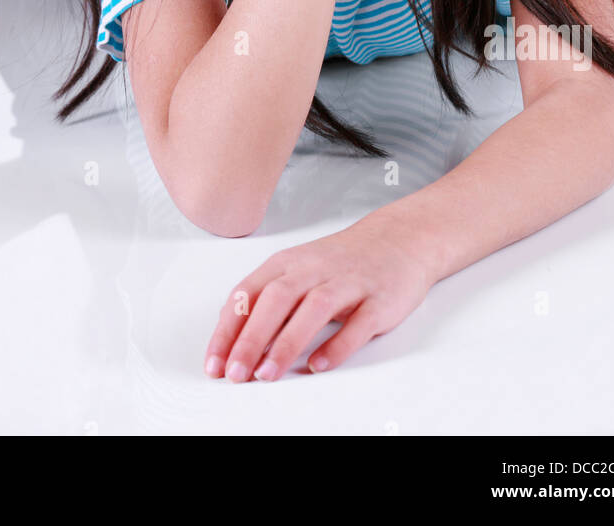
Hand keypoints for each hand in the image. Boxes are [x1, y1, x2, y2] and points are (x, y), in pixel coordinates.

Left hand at [203, 219, 431, 381]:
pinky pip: (357, 323)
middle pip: (276, 299)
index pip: (249, 293)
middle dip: (251, 339)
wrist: (399, 239)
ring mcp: (348, 283)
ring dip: (287, 342)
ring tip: (267, 374)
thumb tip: (231, 334)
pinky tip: (319, 365)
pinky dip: (337, 344)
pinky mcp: (379, 300)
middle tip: (235, 374)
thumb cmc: (342, 261)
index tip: (214, 363)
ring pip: (314, 308)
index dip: (228, 330)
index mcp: (288, 263)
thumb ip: (267, 299)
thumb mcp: (298, 270)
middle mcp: (315, 269)